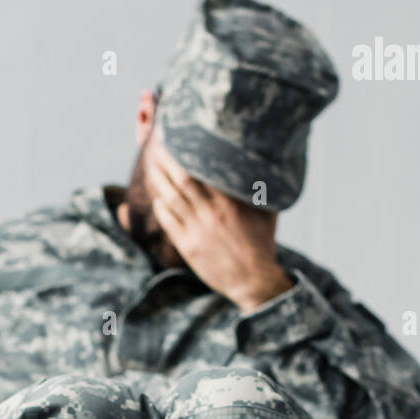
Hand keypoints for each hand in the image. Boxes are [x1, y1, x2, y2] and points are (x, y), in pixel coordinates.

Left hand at [146, 143, 293, 311]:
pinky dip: (161, 207)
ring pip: (171, 198)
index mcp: (230, 201)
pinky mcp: (188, 247)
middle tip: (159, 146)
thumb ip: (258, 189)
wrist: (253, 281)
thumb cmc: (262, 244)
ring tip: (152, 167)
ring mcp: (197, 230)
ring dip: (159, 180)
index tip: (181, 137)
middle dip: (167, 160)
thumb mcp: (267, 211)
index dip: (188, 152)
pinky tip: (158, 198)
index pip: (202, 168)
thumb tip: (260, 165)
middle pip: (181, 179)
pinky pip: (168, 222)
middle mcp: (211, 212)